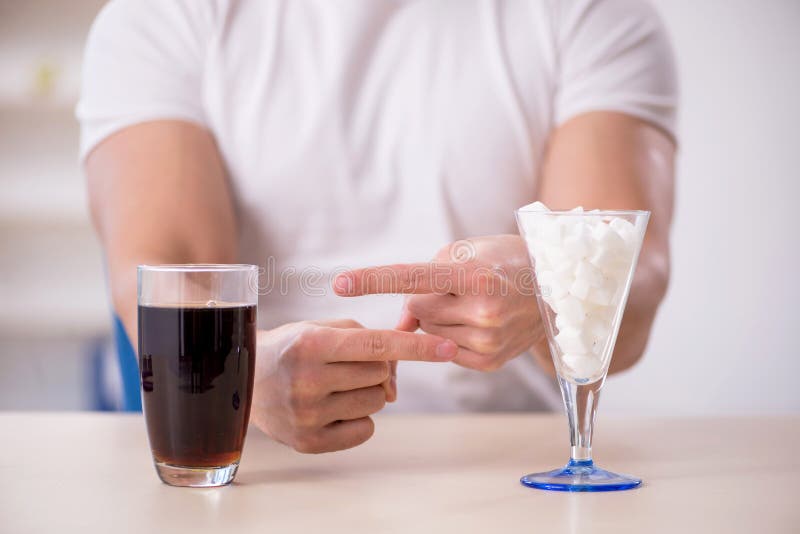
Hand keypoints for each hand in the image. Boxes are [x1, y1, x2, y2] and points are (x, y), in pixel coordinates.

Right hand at [251, 319, 457, 452]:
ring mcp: (307, 415)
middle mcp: (308, 380)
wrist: (243, 380)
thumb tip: (394, 389)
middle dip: (374, 367)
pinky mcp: (308, 442)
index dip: (418, 346)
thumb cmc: (292, 348)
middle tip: (346, 364)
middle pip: (381, 374)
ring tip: (336, 384)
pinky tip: (333, 407)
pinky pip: (365, 429)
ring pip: (377, 401)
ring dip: (367, 391)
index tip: (449, 348)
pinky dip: (358, 417)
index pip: (378, 344)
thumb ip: (367, 341)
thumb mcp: (322, 328)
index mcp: (311, 344)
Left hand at [334, 235, 547, 371]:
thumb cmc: (504, 260)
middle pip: (417, 308)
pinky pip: (443, 351)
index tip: (339, 283)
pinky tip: (475, 323)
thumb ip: (423, 280)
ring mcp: (487, 340)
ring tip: (472, 304)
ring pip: (427, 332)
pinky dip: (449, 336)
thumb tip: (399, 326)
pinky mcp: (489, 362)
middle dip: (424, 298)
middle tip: (456, 287)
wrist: (557, 287)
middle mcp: (483, 310)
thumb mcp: (464, 253)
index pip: (412, 277)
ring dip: (437, 318)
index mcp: (475, 275)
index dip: (373, 280)